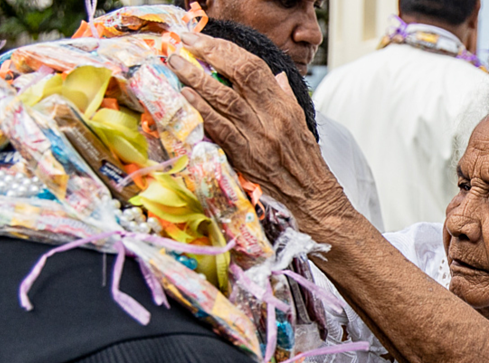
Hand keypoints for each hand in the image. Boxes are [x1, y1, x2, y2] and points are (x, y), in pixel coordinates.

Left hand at [167, 33, 350, 234]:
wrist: (311, 195)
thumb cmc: (303, 160)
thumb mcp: (299, 121)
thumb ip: (283, 97)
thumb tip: (273, 76)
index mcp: (283, 105)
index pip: (254, 67)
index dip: (227, 50)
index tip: (205, 41)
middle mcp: (271, 117)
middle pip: (238, 77)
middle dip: (208, 55)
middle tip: (184, 44)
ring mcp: (257, 137)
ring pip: (225, 100)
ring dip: (197, 79)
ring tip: (177, 65)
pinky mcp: (245, 157)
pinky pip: (220, 129)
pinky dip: (202, 111)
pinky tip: (186, 97)